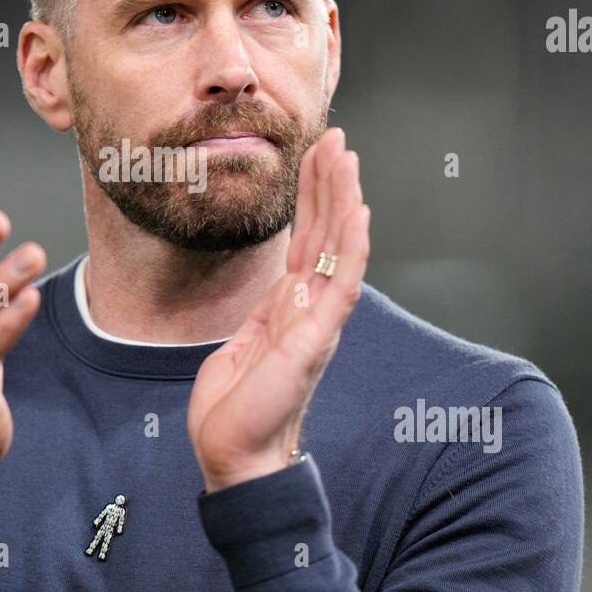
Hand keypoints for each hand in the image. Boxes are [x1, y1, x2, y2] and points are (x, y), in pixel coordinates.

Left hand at [187, 128, 369, 492]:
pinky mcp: (316, 337)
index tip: (314, 155)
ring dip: (343, 199)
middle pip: (325, 232)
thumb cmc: (235, 410)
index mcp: (290, 307)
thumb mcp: (243, 344)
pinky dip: (352, 245)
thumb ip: (263, 314)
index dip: (311, 195)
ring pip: (339, 247)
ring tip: (347, 155)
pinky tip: (358, 210)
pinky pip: (341, 283)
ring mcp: (318, 320)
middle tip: (335, 136)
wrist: (234, 455)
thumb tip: (277, 290)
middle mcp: (310, 308)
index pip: (306, 238)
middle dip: (329, 182)